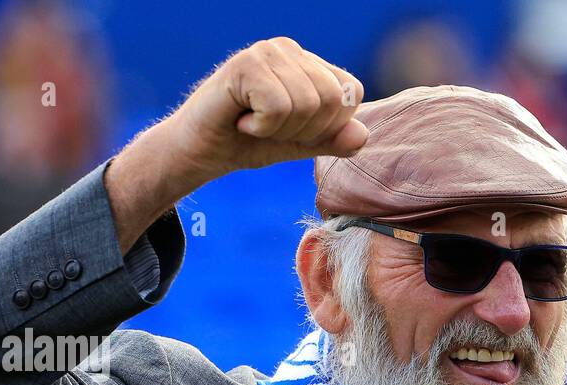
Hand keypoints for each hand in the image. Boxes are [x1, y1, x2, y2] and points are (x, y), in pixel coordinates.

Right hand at [167, 37, 366, 184]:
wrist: (204, 151)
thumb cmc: (250, 143)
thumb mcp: (302, 145)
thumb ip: (333, 140)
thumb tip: (362, 135)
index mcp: (310, 64)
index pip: (352, 93)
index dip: (329, 125)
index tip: (296, 130)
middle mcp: (291, 50)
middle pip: (334, 99)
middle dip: (306, 130)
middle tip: (272, 128)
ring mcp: (268, 52)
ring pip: (307, 104)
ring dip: (279, 129)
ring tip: (255, 123)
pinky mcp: (246, 63)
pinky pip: (279, 106)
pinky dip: (261, 126)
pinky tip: (242, 119)